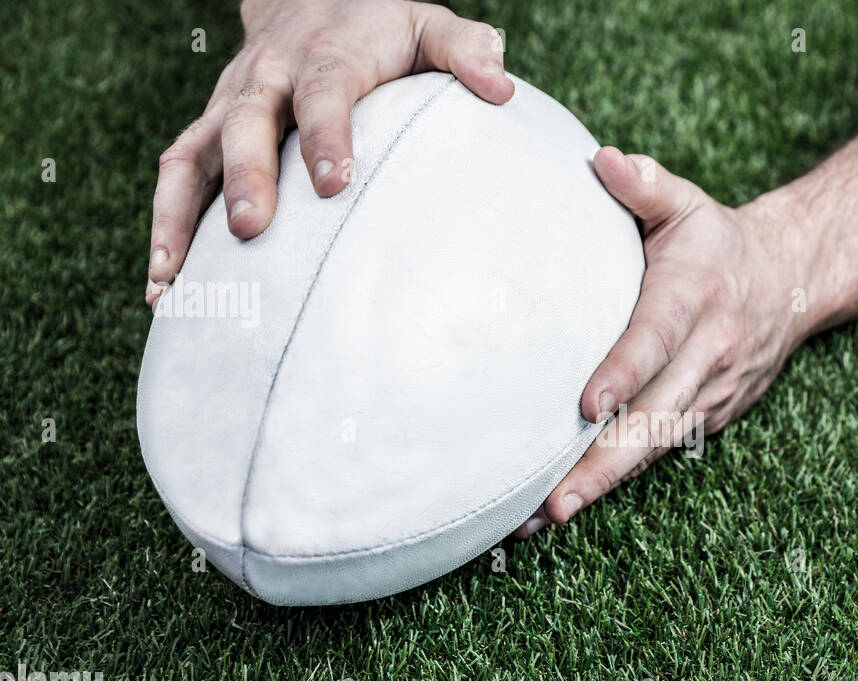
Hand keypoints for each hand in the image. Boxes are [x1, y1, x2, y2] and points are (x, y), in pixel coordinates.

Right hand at [146, 0, 512, 304]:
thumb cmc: (383, 30)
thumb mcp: (429, 26)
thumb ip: (466, 49)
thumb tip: (502, 89)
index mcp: (325, 58)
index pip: (323, 94)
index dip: (326, 136)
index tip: (336, 185)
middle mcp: (267, 79)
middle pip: (246, 123)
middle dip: (247, 177)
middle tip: (253, 231)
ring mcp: (229, 107)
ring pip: (192, 156)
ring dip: (178, 216)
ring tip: (173, 279)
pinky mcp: (209, 132)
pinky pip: (177, 177)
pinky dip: (165, 228)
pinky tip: (166, 287)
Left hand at [513, 147, 802, 537]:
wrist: (792, 282)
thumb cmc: (717, 243)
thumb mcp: (688, 203)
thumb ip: (645, 184)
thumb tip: (602, 162)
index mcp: (695, 298)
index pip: (657, 339)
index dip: (624, 373)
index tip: (586, 405)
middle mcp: (709, 354)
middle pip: (656, 418)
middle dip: (603, 465)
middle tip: (552, 505)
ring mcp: (712, 394)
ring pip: (655, 449)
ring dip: (601, 486)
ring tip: (541, 520)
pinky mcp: (710, 420)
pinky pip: (660, 454)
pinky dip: (617, 481)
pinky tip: (567, 504)